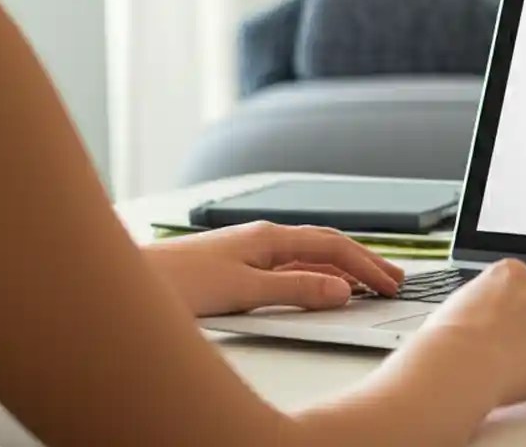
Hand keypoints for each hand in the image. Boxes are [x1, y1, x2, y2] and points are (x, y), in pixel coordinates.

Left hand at [143, 221, 404, 316]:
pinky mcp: (238, 270)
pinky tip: (322, 290)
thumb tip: (341, 290)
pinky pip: (290, 270)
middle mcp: (262, 239)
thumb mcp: (245, 289)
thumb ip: (295, 289)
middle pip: (325, 247)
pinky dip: (316, 279)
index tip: (389, 283)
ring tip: (367, 285)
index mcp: (269, 236)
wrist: (131, 283)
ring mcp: (250, 254)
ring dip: (341, 272)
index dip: (365, 264)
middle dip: (362, 262)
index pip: (331, 245)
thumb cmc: (178, 280)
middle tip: (393, 280)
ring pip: (309, 259)